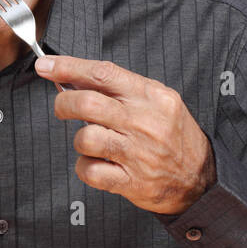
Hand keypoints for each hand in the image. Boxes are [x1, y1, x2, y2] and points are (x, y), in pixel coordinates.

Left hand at [34, 55, 216, 214]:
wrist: (201, 178)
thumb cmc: (173, 135)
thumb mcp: (158, 101)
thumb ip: (121, 89)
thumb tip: (75, 78)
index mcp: (151, 96)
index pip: (103, 73)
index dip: (68, 67)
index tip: (46, 66)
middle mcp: (144, 122)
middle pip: (88, 103)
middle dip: (64, 103)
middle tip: (63, 108)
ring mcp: (137, 153)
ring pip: (85, 138)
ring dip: (79, 139)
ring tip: (91, 141)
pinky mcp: (131, 181)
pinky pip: (90, 171)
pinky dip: (85, 167)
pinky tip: (96, 163)